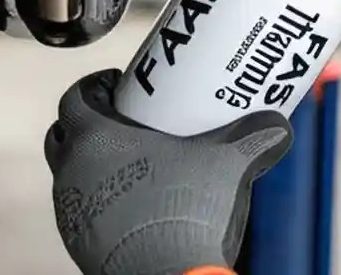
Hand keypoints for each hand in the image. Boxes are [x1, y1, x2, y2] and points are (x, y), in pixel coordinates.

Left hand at [45, 69, 291, 274]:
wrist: (167, 274)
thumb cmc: (184, 212)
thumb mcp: (227, 163)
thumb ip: (253, 137)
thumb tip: (278, 124)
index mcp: (95, 137)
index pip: (75, 97)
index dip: (93, 86)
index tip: (116, 84)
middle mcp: (72, 170)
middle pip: (62, 133)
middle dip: (86, 122)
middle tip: (120, 120)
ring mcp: (71, 208)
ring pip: (69, 173)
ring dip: (89, 163)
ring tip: (129, 164)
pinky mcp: (77, 239)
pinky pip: (80, 208)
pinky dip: (96, 198)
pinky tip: (131, 203)